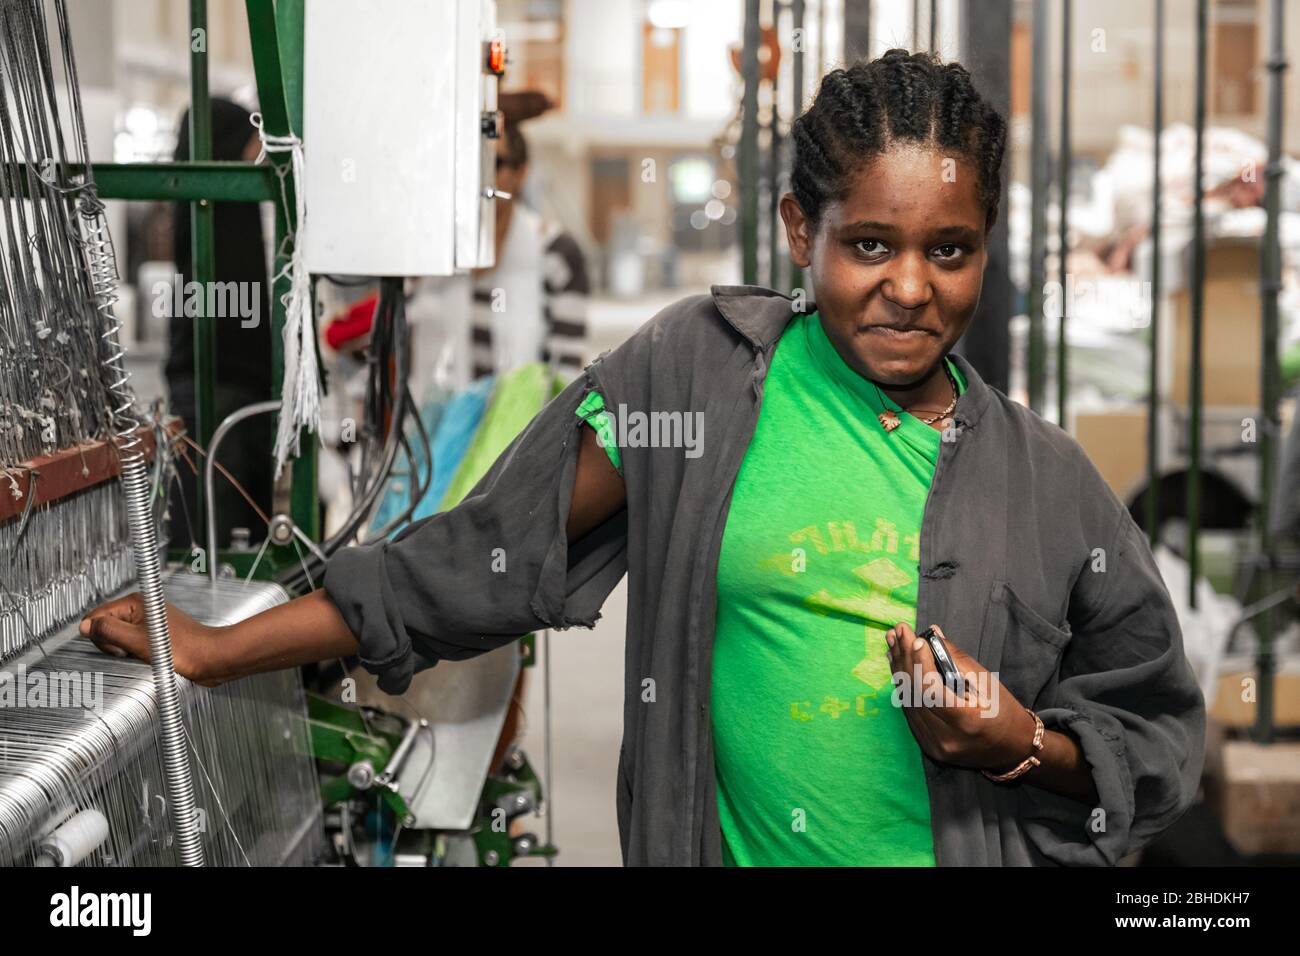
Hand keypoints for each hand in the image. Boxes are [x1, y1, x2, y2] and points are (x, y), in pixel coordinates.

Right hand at [80, 593, 221, 686]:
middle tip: (129, 652)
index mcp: (135, 602)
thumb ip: (107, 631)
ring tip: (142, 656)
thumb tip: (84, 627)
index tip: (114, 645)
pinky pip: (132, 646)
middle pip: (106, 628)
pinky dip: (134, 655)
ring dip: (123, 652)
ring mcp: (149, 624)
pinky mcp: (155, 637)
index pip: (96, 617)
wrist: (210, 659)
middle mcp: (142, 610)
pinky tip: (146, 659)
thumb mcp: (136, 640)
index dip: (99, 635)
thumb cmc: (183, 648)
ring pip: (119, 639)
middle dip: (111, 645)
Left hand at [885, 621, 1037, 772]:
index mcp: (966, 722)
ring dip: (899, 669)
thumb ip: (957, 659)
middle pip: (915, 693)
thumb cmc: (1004, 712)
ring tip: (893, 642)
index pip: (931, 690)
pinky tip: (898, 664)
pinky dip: (904, 685)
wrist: (1011, 750)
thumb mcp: (987, 682)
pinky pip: (910, 710)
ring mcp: (933, 744)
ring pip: (908, 701)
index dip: (920, 662)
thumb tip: (932, 633)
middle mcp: (945, 737)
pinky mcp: (926, 744)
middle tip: (898, 631)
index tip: (915, 638)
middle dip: (905, 659)